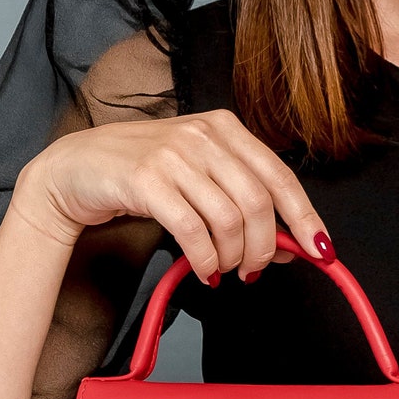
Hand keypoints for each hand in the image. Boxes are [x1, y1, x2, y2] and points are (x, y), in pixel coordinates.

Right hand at [14, 109, 330, 283]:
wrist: (77, 167)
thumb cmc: (145, 172)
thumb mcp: (200, 174)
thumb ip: (242, 200)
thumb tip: (290, 243)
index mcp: (225, 127)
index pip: (280, 175)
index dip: (305, 216)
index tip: (322, 250)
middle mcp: (203, 135)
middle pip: (258, 201)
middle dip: (264, 246)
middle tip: (254, 271)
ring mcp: (174, 155)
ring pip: (228, 219)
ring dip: (233, 257)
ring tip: (224, 271)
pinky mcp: (146, 180)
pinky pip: (192, 230)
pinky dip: (205, 259)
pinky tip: (204, 270)